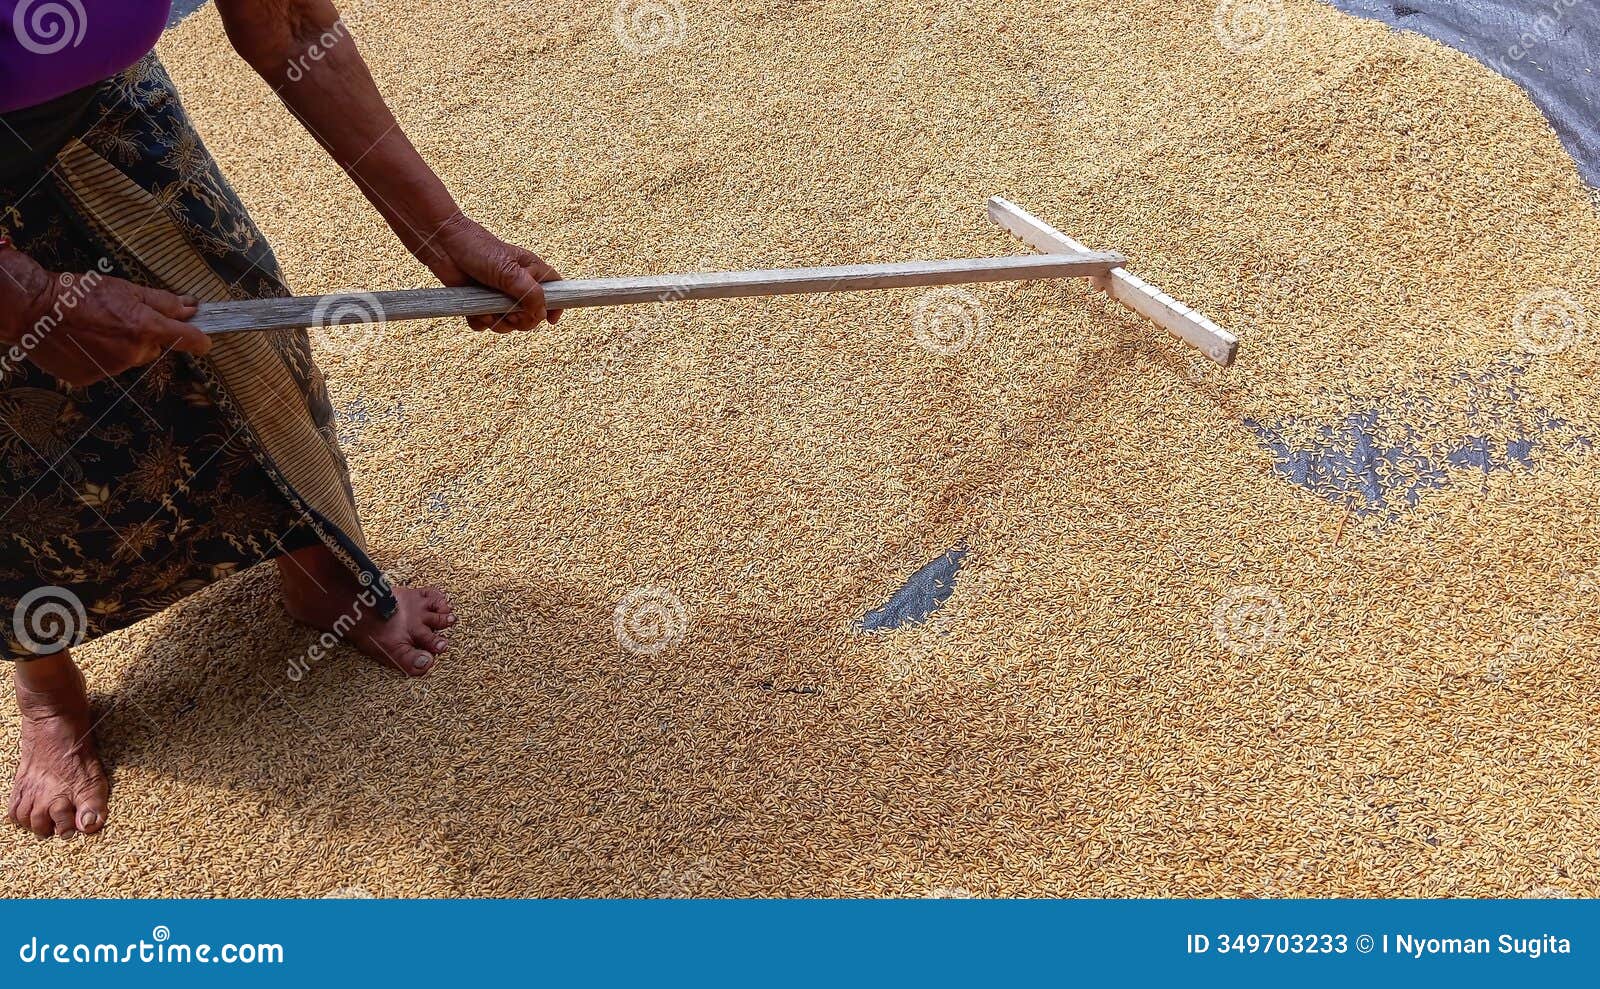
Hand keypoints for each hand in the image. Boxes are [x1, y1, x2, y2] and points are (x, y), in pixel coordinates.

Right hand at [4, 266, 209, 387]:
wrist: (33, 310)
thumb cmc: (78, 294)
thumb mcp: (125, 289)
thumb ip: (162, 302)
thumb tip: (192, 308)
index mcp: (144, 328)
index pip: (187, 340)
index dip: (199, 340)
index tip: (205, 341)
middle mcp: (132, 353)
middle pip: (152, 349)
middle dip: (142, 336)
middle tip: (117, 320)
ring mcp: (111, 369)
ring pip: (128, 359)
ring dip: (119, 347)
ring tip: (94, 328)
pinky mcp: (90, 379)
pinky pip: (105, 369)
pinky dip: (98, 357)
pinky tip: (83, 342)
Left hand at [424, 214, 562, 331]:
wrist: (443, 245)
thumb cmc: (478, 249)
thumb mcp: (510, 271)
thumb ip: (531, 294)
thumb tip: (541, 315)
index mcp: (531, 272)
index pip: (555, 290)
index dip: (556, 306)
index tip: (551, 321)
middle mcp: (517, 285)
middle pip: (531, 315)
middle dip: (521, 320)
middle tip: (510, 314)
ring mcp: (498, 295)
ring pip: (508, 323)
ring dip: (498, 322)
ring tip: (488, 310)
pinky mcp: (480, 303)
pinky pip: (486, 323)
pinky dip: (480, 321)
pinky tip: (475, 310)